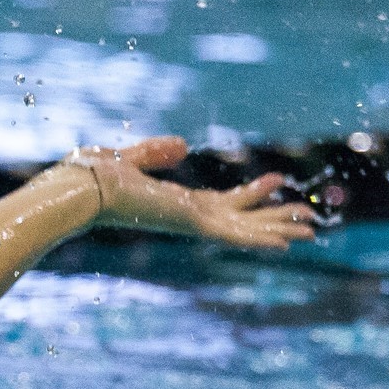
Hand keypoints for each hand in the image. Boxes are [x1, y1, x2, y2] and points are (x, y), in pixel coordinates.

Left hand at [69, 136, 318, 250]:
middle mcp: (184, 216)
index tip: (278, 180)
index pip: (220, 203)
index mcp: (173, 203)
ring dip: (277, 229)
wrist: (77, 189)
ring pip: (244, 229)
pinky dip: (258, 237)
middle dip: (274, 218)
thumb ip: (155, 153)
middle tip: (309, 217)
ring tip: (311, 230)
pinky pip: (232, 232)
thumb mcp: (130, 159)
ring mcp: (188, 222)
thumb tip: (182, 146)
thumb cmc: (91, 178)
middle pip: (240, 219)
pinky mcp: (189, 222)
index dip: (251, 195)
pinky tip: (285, 243)